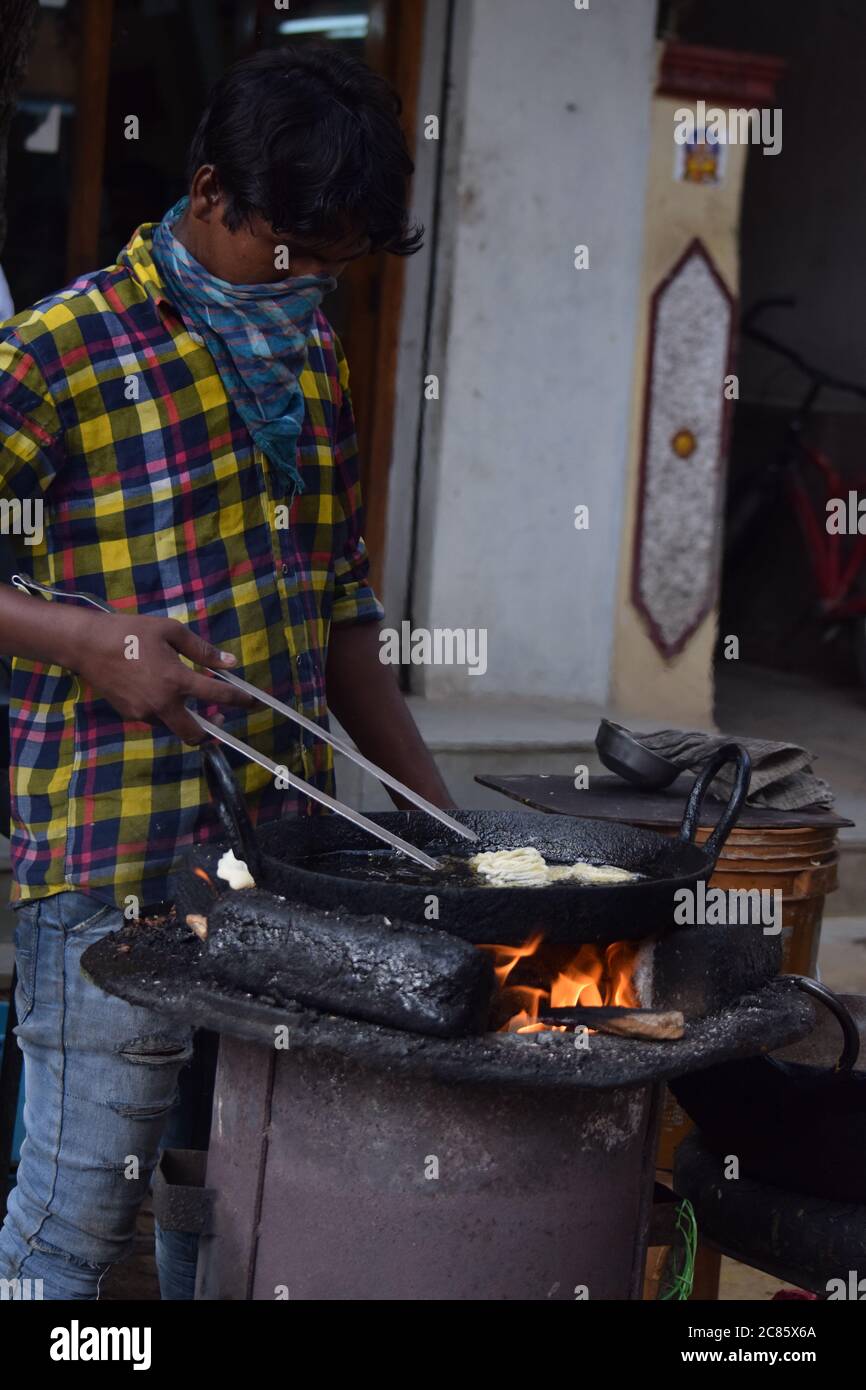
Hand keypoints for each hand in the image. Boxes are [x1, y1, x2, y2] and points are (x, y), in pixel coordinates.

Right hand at [69, 611, 252, 743]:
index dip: (240, 700)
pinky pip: (155, 718)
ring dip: (184, 717)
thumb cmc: (131, 632)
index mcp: (175, 680)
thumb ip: (202, 650)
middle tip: (219, 717)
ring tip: (184, 695)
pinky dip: (164, 709)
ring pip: (173, 725)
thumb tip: (230, 663)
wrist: (87, 645)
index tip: (253, 702)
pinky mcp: (130, 715)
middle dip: (210, 732)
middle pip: (194, 734)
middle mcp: (162, 703)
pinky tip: (157, 690)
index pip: (217, 696)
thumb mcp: (170, 631)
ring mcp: (144, 713)